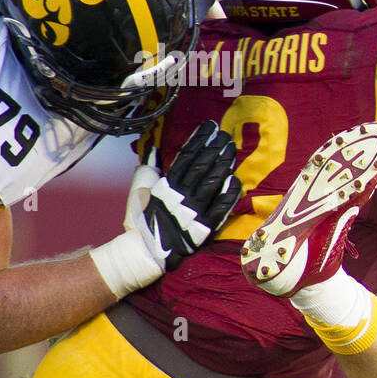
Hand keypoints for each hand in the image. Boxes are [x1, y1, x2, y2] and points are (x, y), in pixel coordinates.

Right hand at [127, 120, 240, 271]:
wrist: (144, 250)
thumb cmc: (141, 219)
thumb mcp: (140, 190)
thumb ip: (148, 169)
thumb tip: (154, 149)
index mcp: (165, 186)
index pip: (185, 157)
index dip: (198, 140)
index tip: (210, 127)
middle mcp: (180, 196)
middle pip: (200, 167)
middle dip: (214, 149)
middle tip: (225, 135)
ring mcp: (192, 212)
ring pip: (211, 184)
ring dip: (222, 166)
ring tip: (231, 150)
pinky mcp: (203, 228)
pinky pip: (219, 209)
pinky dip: (228, 195)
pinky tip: (236, 181)